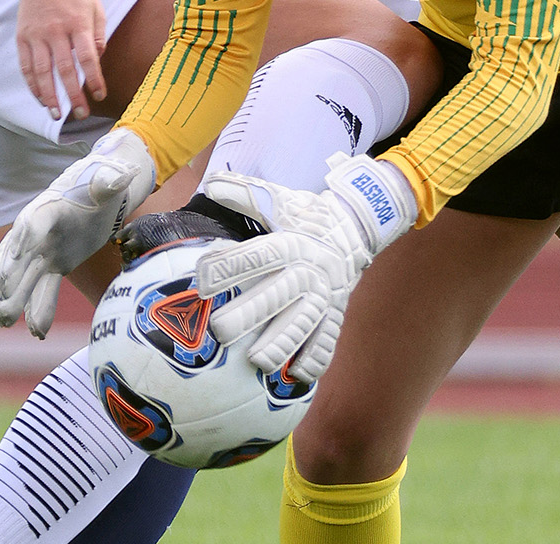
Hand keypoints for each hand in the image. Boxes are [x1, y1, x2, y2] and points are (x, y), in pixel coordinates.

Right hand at [0, 130, 157, 336]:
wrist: (99, 194)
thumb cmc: (101, 183)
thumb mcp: (106, 179)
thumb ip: (109, 181)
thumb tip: (121, 178)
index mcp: (47, 208)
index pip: (32, 226)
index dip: (24, 242)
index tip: (16, 260)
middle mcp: (37, 232)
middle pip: (21, 258)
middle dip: (10, 279)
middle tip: (2, 301)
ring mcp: (43, 252)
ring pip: (25, 279)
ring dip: (14, 300)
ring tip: (3, 322)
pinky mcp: (53, 266)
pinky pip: (42, 289)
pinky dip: (38, 309)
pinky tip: (36, 332)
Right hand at [14, 0, 108, 120]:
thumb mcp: (95, 7)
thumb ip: (98, 34)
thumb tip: (99, 58)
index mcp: (78, 23)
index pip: (87, 57)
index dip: (94, 78)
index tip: (99, 95)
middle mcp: (56, 30)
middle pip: (65, 69)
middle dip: (73, 94)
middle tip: (81, 113)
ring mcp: (37, 35)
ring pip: (42, 71)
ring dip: (49, 95)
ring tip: (57, 113)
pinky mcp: (23, 37)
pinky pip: (26, 65)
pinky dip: (33, 84)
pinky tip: (41, 98)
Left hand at [193, 154, 416, 382]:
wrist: (358, 227)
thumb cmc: (307, 216)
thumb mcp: (279, 200)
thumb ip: (244, 194)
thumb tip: (211, 183)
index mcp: (291, 243)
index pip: (258, 256)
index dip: (229, 268)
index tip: (201, 282)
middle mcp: (308, 272)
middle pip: (276, 296)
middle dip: (248, 316)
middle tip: (218, 331)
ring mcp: (324, 297)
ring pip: (302, 327)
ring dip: (280, 345)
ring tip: (255, 361)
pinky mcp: (335, 315)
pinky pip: (327, 343)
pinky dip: (313, 362)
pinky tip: (294, 376)